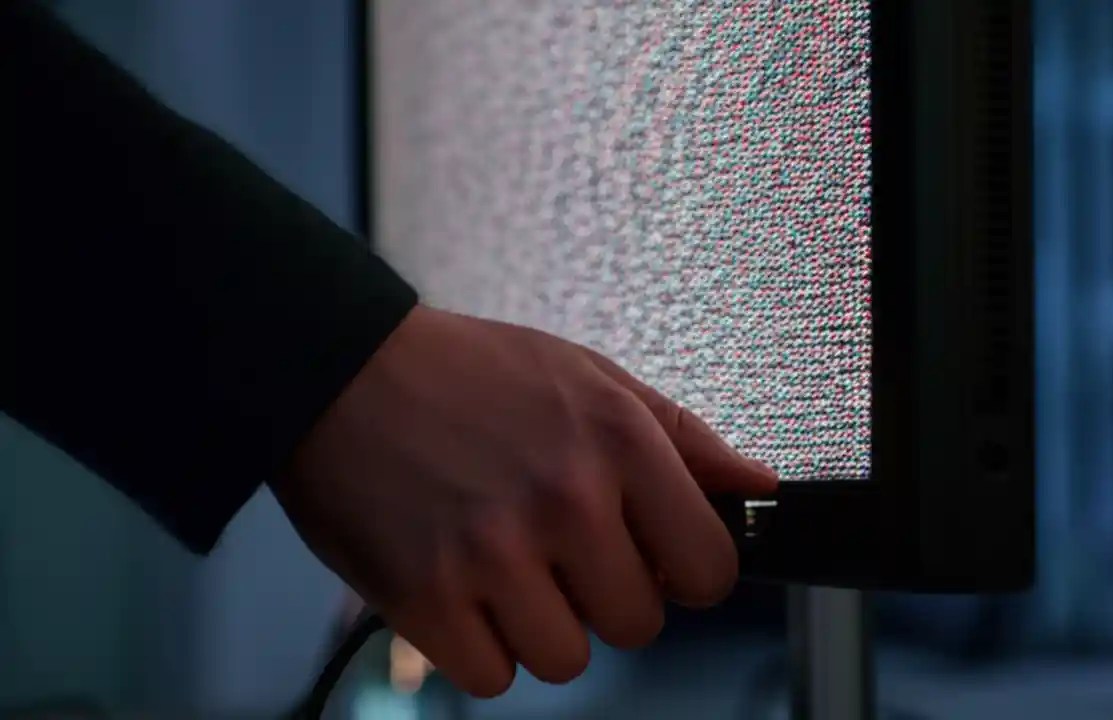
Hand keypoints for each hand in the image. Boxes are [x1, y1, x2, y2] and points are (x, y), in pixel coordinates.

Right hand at [271, 306, 777, 696]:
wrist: (337, 369)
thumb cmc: (468, 373)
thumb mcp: (588, 376)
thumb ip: (682, 437)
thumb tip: (758, 486)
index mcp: (617, 440)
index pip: (711, 569)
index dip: (685, 573)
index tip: (654, 560)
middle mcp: (564, 499)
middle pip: (638, 626)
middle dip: (605, 597)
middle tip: (557, 549)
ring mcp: (493, 554)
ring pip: (566, 660)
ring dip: (540, 624)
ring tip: (503, 562)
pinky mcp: (425, 597)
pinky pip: (492, 677)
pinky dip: (479, 644)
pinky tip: (462, 585)